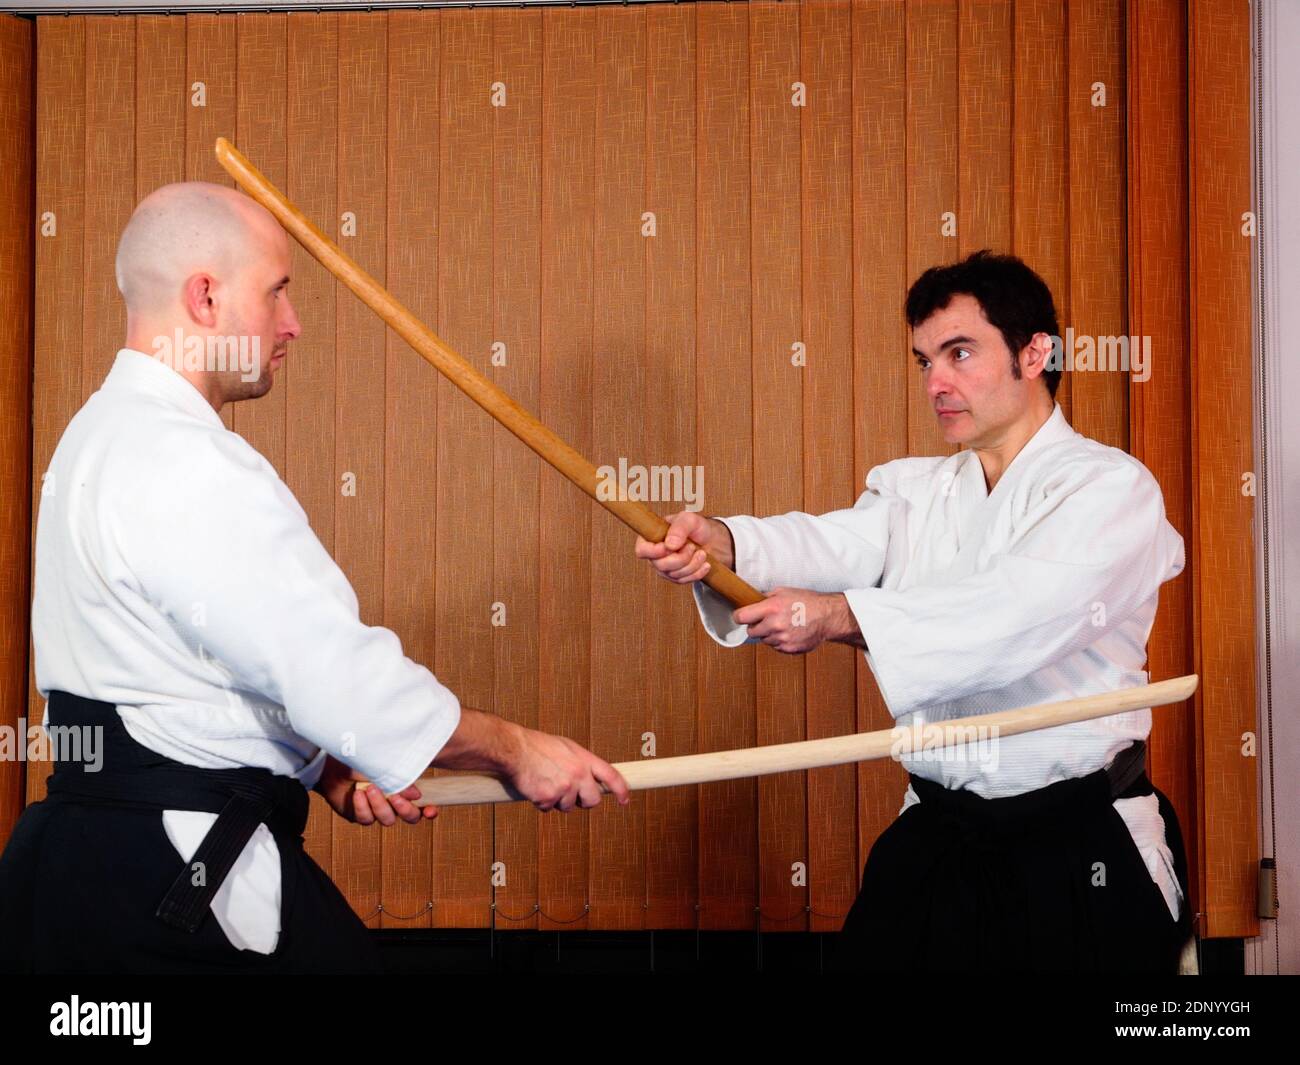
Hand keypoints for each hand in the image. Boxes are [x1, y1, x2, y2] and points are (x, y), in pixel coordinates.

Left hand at [314, 754, 438, 825]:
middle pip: (410, 817)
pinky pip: (366, 819)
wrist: (333, 764)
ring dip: (380, 805)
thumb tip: (417, 795)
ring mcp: (377, 811)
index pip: (423, 804)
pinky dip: (363, 806)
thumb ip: (400, 780)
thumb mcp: (383, 768)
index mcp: (403, 788)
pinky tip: (358, 793)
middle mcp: (393, 802)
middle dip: (405, 809)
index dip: (429, 811)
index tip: (431, 810)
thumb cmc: (361, 761)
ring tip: (370, 788)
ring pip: (388, 820)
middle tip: (395, 797)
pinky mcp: (360, 816)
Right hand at [507, 729, 630, 812]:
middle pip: (593, 800)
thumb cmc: (536, 746)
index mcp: (584, 759)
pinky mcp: (548, 798)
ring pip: (568, 807)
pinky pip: (548, 809)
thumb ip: (580, 762)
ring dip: (557, 801)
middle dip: (584, 802)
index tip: (625, 800)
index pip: (611, 776)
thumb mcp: (566, 747)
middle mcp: (578, 774)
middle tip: (572, 796)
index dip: (621, 790)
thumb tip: (588, 778)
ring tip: (545, 782)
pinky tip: (535, 787)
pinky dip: (541, 802)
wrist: (514, 749)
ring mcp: (564, 787)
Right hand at [634, 511, 733, 582]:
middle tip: (692, 546)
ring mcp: (665, 568)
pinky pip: (684, 580)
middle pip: (660, 565)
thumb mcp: (689, 519)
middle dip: (681, 558)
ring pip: (674, 574)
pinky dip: (697, 572)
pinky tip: (705, 564)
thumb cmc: (696, 527)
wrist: (711, 540)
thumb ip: (679, 527)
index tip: (670, 547)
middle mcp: (655, 555)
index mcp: (651, 538)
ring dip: (692, 564)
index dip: (654, 552)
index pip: (641, 550)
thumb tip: (670, 544)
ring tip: (701, 552)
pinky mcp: (676, 577)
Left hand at [733, 588, 855, 654]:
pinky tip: (789, 632)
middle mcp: (775, 625)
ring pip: (764, 640)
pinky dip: (779, 641)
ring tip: (782, 625)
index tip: (740, 616)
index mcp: (772, 608)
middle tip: (765, 620)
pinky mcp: (789, 648)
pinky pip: (775, 647)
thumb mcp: (784, 591)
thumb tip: (750, 601)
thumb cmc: (807, 601)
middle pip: (751, 632)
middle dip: (755, 626)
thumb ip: (766, 598)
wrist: (827, 617)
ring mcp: (782, 639)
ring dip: (768, 634)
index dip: (739, 616)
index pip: (742, 617)